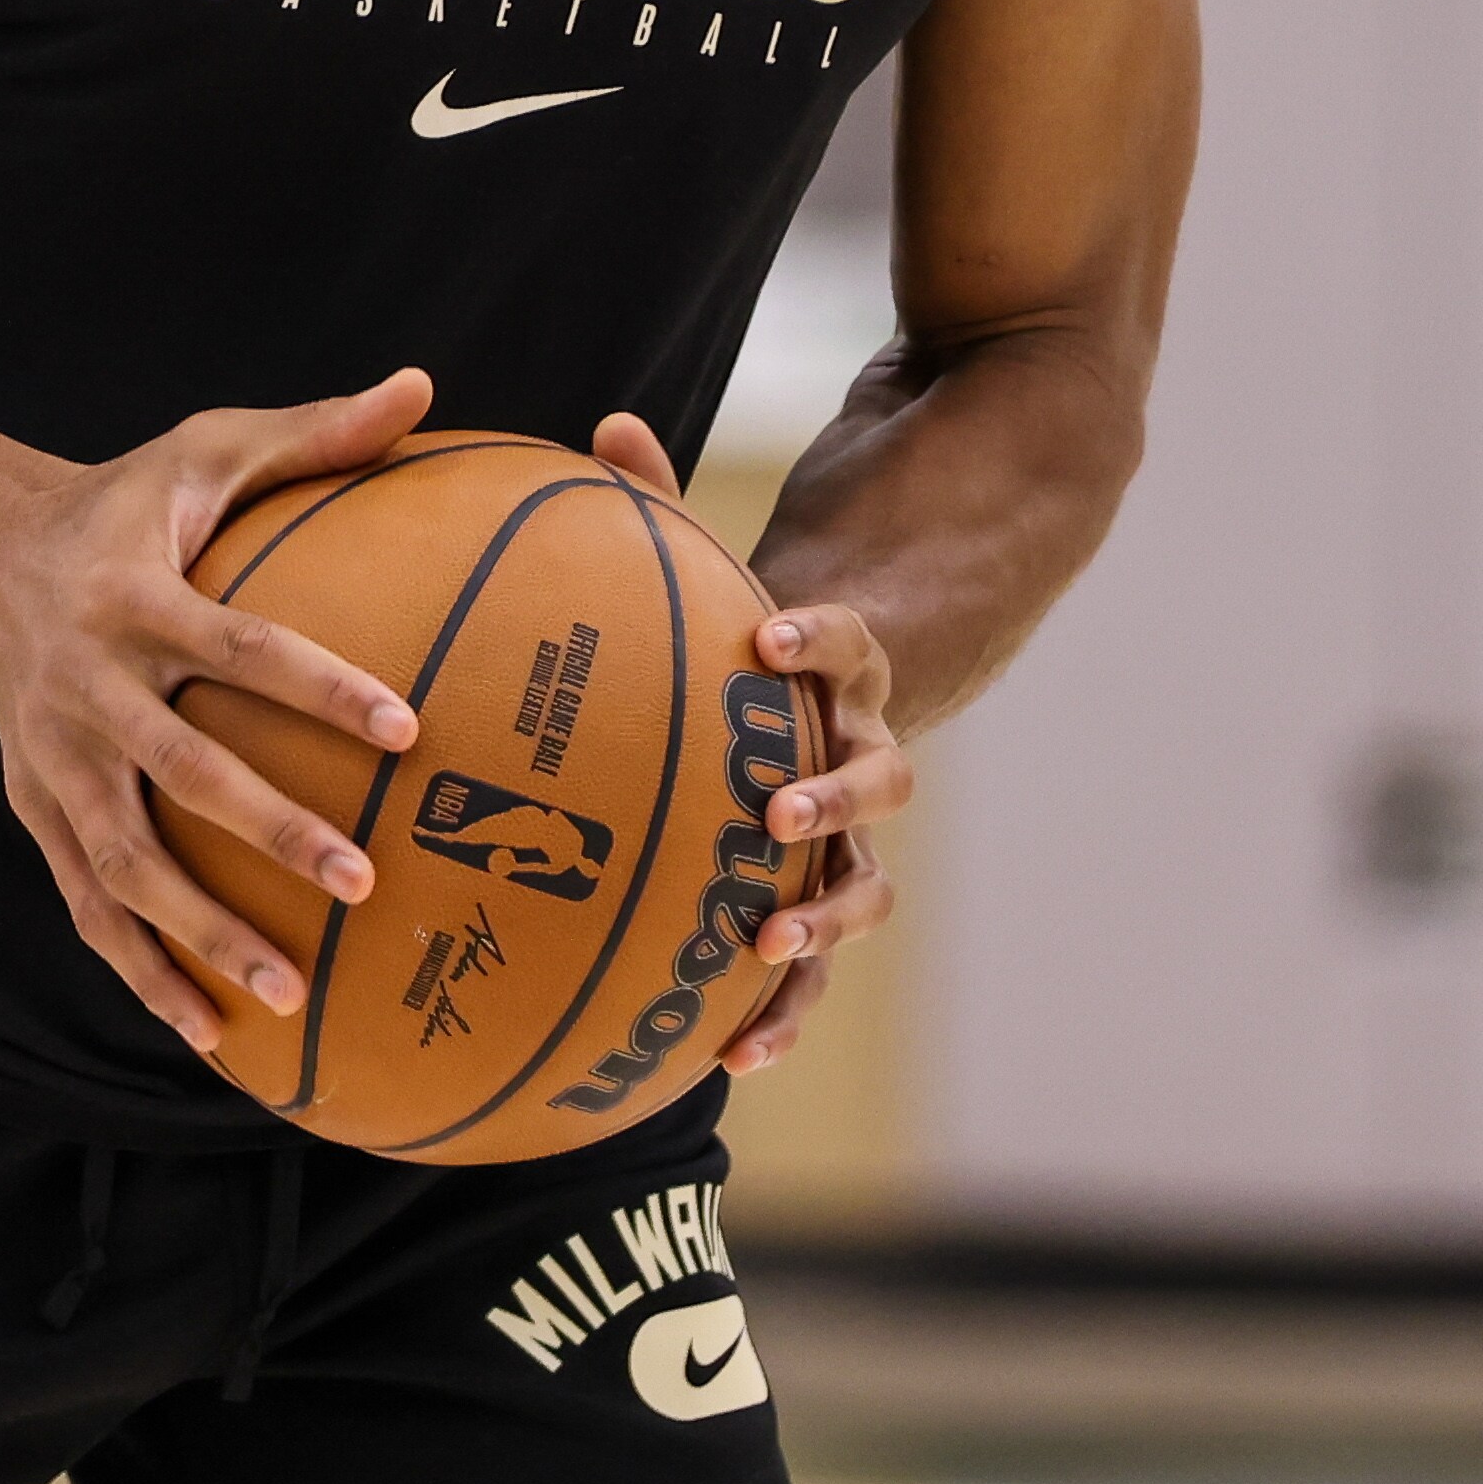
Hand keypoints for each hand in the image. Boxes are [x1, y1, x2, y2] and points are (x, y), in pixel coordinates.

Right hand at [0, 369, 432, 1053]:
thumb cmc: (129, 501)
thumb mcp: (207, 447)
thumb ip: (316, 432)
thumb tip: (425, 387)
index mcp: (134, 598)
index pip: (238, 647)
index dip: (318, 686)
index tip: (407, 730)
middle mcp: (85, 687)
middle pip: (181, 773)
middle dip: (270, 833)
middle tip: (363, 884)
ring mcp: (53, 760)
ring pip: (125, 864)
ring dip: (202, 935)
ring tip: (289, 998)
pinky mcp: (34, 808)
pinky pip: (89, 905)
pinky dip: (142, 973)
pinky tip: (209, 1035)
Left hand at [589, 411, 905, 1076]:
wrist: (815, 708)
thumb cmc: (736, 638)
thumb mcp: (709, 572)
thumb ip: (661, 505)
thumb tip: (604, 423)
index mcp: (840, 669)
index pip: (844, 642)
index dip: (814, 638)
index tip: (763, 637)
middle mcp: (864, 753)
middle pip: (878, 778)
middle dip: (831, 800)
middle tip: (774, 815)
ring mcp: (853, 837)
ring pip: (863, 887)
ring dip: (821, 924)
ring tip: (764, 952)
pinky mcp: (821, 905)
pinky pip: (814, 970)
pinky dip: (784, 1012)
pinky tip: (731, 1060)